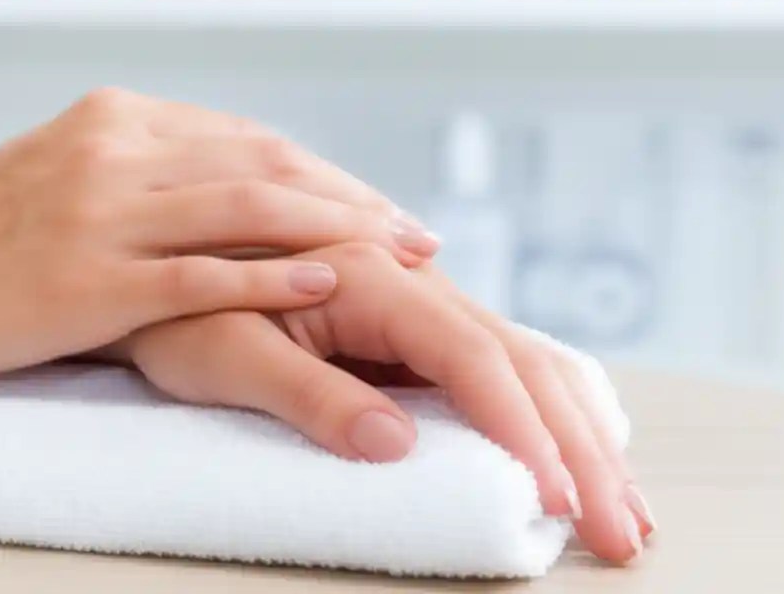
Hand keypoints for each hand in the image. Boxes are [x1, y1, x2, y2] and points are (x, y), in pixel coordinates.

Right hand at [0, 88, 439, 392]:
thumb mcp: (62, 173)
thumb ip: (144, 168)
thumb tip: (231, 186)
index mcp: (117, 118)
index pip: (251, 141)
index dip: (329, 176)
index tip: (383, 207)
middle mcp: (116, 149)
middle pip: (267, 165)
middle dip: (354, 200)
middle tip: (419, 234)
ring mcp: (101, 211)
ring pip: (248, 206)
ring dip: (338, 229)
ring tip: (401, 257)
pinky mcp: (86, 277)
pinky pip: (199, 272)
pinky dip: (272, 275)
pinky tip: (328, 284)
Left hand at [116, 243, 654, 563]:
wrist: (158, 252)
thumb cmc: (174, 306)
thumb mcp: (218, 352)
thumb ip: (304, 392)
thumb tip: (392, 446)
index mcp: (369, 276)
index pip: (468, 357)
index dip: (520, 429)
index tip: (556, 496)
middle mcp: (411, 279)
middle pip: (523, 362)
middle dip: (580, 449)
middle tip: (624, 530)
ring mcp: (422, 299)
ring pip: (528, 362)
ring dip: (583, 436)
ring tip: (625, 506)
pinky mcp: (418, 323)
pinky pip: (505, 365)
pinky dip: (554, 414)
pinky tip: (589, 442)